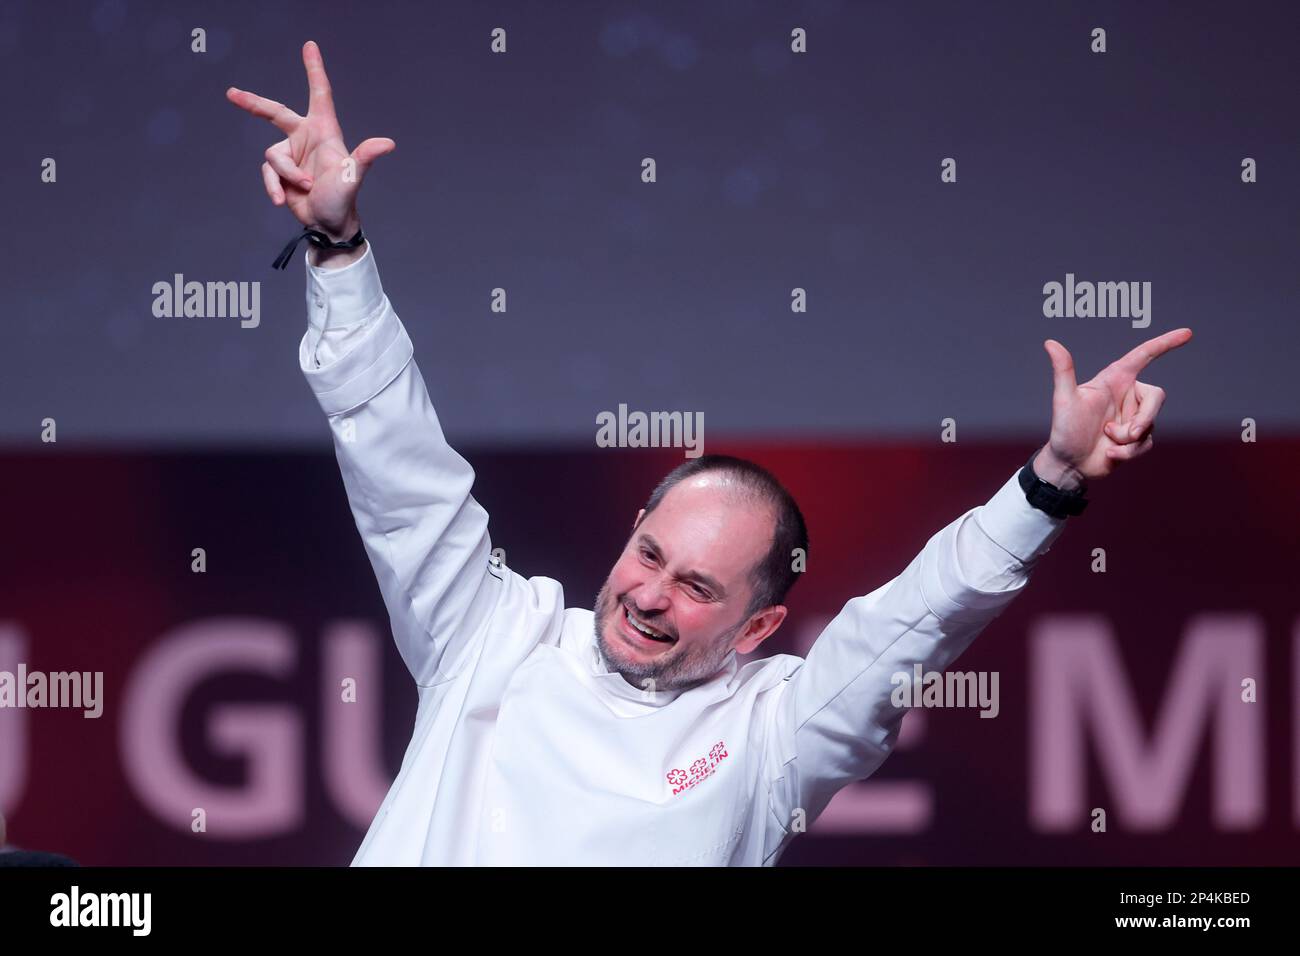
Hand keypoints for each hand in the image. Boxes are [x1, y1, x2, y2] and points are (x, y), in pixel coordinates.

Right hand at [225, 40, 393, 237]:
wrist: (328, 224)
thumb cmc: (343, 198)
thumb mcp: (352, 176)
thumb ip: (365, 157)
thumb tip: (388, 144)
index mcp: (324, 131)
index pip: (319, 93)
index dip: (314, 69)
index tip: (309, 46)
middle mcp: (305, 138)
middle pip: (275, 113)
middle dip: (253, 103)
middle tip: (232, 94)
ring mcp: (291, 155)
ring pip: (273, 155)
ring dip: (287, 175)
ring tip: (305, 188)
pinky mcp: (280, 173)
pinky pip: (268, 173)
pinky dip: (274, 187)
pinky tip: (283, 200)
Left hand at [1035, 327, 1193, 487]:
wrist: (1069, 464)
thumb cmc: (1064, 430)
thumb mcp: (1064, 400)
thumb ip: (1063, 371)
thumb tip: (1050, 343)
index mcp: (1115, 380)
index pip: (1144, 355)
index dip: (1165, 343)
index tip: (1187, 333)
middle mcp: (1128, 395)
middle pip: (1157, 396)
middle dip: (1144, 417)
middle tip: (1120, 432)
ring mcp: (1134, 416)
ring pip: (1151, 423)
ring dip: (1127, 439)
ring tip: (1106, 440)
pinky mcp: (1138, 438)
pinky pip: (1147, 443)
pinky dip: (1128, 452)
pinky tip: (1109, 453)